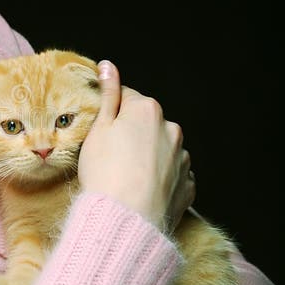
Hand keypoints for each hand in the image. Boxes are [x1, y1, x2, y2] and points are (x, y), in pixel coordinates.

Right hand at [78, 60, 194, 231]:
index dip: (111, 115)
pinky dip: (160, 179)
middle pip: (147, 124)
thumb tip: (108, 66)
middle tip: (111, 157)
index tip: (100, 132)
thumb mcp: (98, 129)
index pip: (127, 99)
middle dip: (133, 135)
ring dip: (148, 157)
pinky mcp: (187, 185)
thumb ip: (107, 95)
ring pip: (162, 150)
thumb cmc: (105, 172)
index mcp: (148, 110)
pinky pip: (172, 175)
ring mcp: (182, 158)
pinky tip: (142, 190)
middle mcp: (172, 129)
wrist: (125, 218)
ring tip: (127, 177)